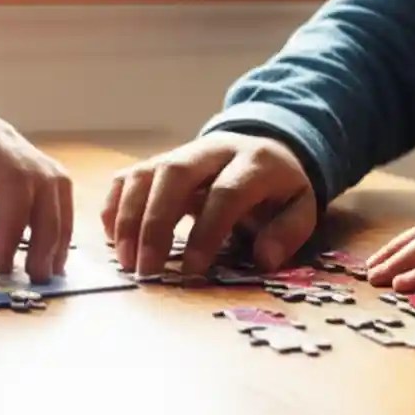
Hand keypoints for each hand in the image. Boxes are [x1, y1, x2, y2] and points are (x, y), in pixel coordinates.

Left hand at [0, 71, 71, 282]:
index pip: (15, 181)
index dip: (14, 225)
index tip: (1, 265)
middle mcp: (9, 140)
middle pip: (48, 184)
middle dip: (48, 234)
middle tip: (36, 278)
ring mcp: (18, 149)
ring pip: (58, 187)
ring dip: (59, 229)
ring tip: (49, 270)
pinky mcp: (18, 163)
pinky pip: (50, 190)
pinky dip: (53, 220)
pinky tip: (44, 251)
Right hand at [103, 132, 316, 276]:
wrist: (263, 145)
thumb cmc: (276, 189)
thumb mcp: (301, 207)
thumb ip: (289, 232)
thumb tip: (265, 259)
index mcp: (254, 162)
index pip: (225, 193)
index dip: (207, 231)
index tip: (192, 270)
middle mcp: (212, 151)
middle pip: (174, 175)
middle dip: (156, 223)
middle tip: (147, 268)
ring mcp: (180, 152)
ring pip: (145, 174)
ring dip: (129, 217)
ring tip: (126, 260)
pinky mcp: (157, 161)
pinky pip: (127, 177)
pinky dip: (115, 206)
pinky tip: (113, 238)